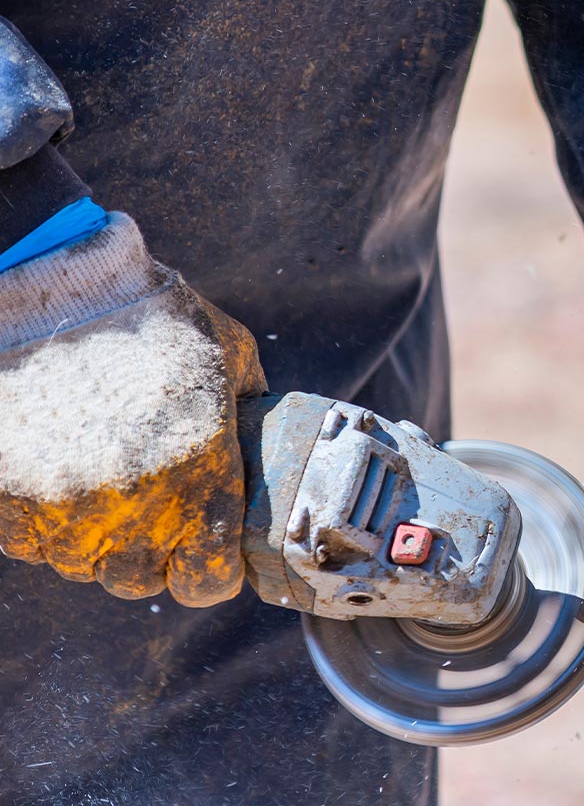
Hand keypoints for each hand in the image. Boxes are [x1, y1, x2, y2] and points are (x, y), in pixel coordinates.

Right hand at [0, 213, 265, 606]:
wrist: (56, 290)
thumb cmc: (152, 317)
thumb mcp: (230, 355)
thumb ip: (250, 406)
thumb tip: (267, 436)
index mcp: (201, 485)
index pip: (206, 582)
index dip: (206, 570)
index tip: (203, 549)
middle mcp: (134, 512)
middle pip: (134, 581)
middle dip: (145, 555)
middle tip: (146, 515)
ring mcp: (63, 510)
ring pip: (74, 564)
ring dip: (89, 538)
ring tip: (99, 489)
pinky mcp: (7, 496)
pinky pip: (22, 540)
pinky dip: (37, 521)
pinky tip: (56, 477)